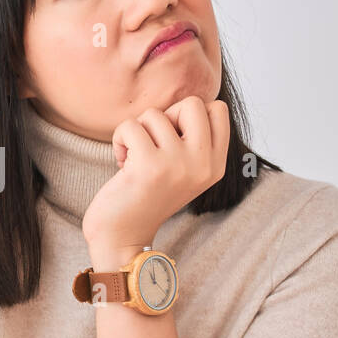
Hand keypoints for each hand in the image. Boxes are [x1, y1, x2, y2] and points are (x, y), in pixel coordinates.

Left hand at [82, 96, 228, 259]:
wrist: (122, 234)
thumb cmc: (146, 195)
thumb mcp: (182, 169)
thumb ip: (191, 139)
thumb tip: (182, 103)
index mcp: (216, 165)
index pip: (217, 109)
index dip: (188, 115)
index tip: (172, 138)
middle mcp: (203, 165)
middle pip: (192, 103)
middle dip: (165, 116)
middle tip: (153, 143)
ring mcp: (179, 165)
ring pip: (155, 114)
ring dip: (137, 132)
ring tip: (135, 158)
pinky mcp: (150, 166)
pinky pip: (131, 126)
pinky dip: (120, 139)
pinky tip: (122, 162)